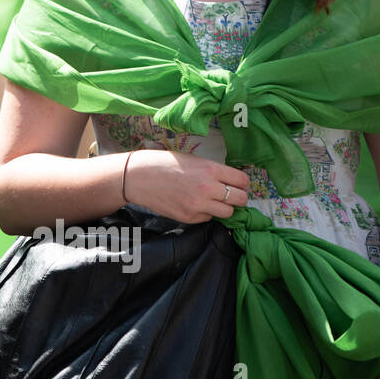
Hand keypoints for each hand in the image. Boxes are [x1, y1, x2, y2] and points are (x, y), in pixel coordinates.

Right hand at [123, 149, 251, 223]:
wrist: (137, 177)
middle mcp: (208, 188)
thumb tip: (229, 181)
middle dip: (237, 197)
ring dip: (223, 207)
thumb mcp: (192, 160)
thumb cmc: (162, 163)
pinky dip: (205, 213)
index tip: (237, 183)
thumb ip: (212, 171)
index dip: (242, 183)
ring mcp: (198, 205)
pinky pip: (208, 218)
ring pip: (228, 213)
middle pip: (240, 199)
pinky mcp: (189, 217)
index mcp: (210, 169)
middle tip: (229, 194)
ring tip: (212, 201)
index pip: (242, 181)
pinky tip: (194, 204)